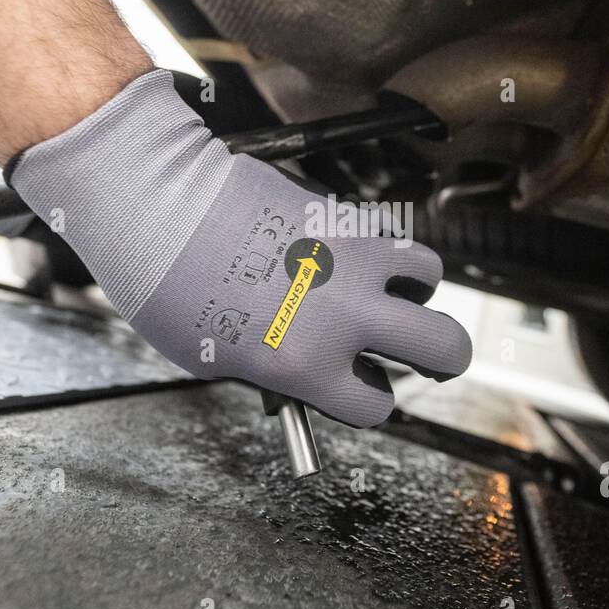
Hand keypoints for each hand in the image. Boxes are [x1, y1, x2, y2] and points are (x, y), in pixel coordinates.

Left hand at [10, 70, 471, 426]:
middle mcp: (344, 315)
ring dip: (418, 289)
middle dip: (447, 357)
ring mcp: (351, 259)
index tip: (363, 391)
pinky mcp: (341, 214)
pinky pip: (382, 234)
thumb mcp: (211, 356)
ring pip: (429, 274)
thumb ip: (270, 368)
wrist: (161, 203)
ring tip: (395, 291)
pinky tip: (346, 253)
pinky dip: (377, 248)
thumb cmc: (167, 284)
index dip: (371, 402)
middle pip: (445, 346)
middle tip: (435, 356)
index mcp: (307, 364)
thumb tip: (298, 367)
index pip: (376, 405)